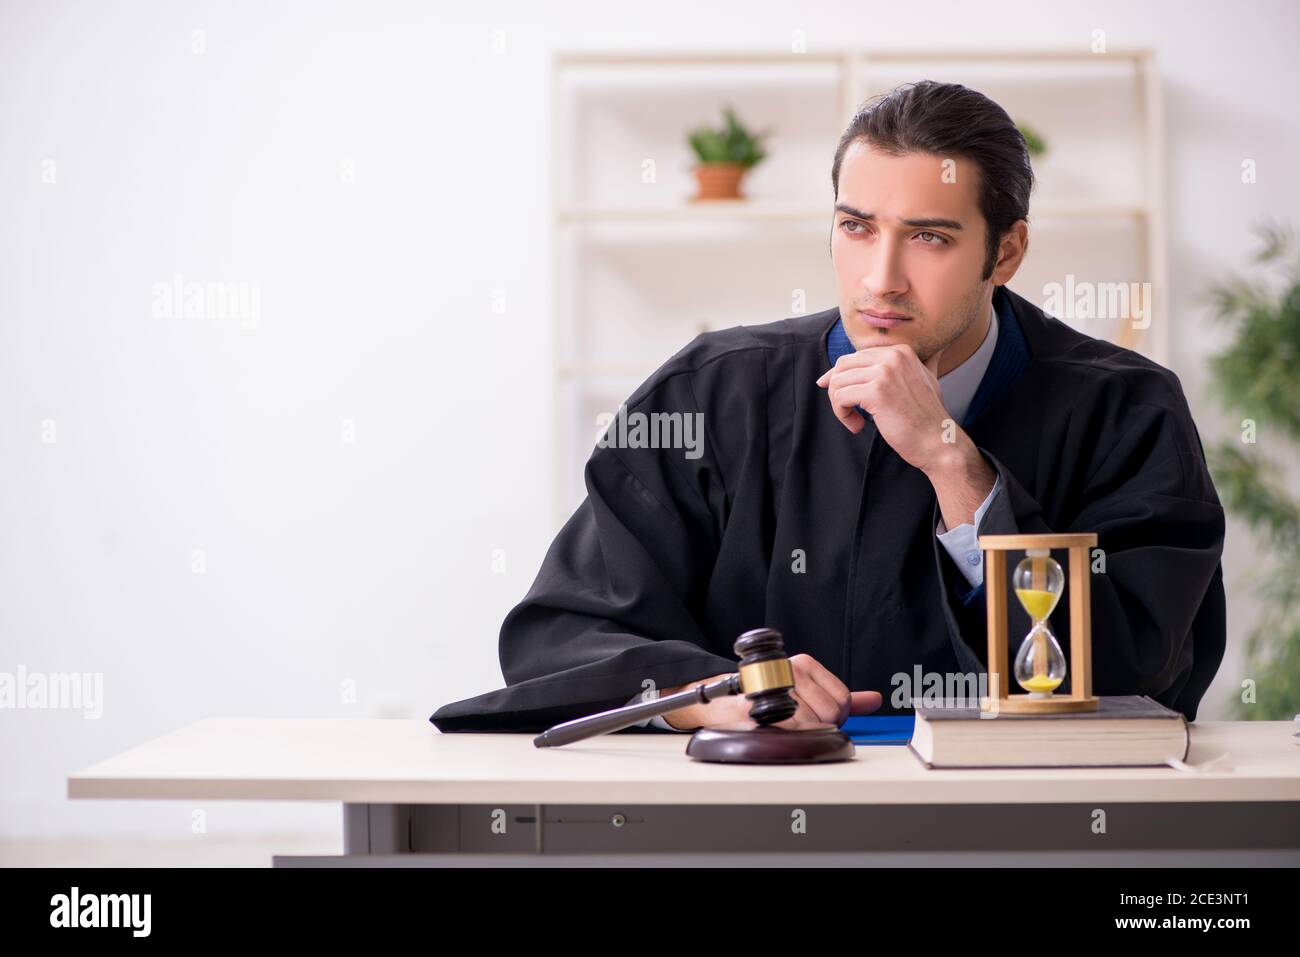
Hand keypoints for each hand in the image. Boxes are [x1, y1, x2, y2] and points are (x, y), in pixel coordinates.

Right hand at [659, 654, 882, 729]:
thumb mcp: (806, 690)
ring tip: (783, 723)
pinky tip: (775, 727)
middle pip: (832, 713)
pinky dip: (787, 735)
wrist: (719, 701)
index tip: (817, 714)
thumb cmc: (763, 696)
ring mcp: (773, 686)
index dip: (835, 715)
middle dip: (820, 725)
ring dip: (801, 733)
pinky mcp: (756, 706)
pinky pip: (790, 730)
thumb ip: (842, 696)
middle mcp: (790, 670)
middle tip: (797, 720)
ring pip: (813, 724)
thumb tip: (874, 700)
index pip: (844, 699)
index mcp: (804, 663)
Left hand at [815, 342, 955, 474]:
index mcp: (901, 351)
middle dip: (836, 389)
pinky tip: (857, 426)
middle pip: (843, 366)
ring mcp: (885, 372)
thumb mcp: (919, 381)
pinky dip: (842, 414)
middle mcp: (893, 356)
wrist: (939, 441)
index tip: (839, 395)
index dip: (841, 377)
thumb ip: (898, 369)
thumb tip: (866, 365)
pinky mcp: (876, 392)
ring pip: (838, 382)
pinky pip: (840, 397)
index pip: (856, 357)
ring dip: (839, 405)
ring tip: (853, 420)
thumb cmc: (925, 418)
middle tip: (845, 410)